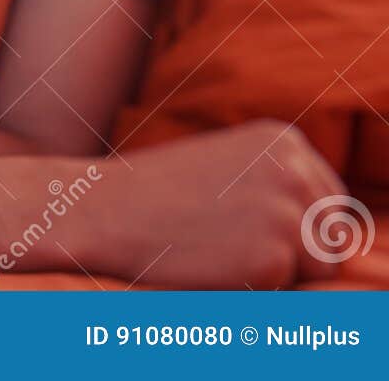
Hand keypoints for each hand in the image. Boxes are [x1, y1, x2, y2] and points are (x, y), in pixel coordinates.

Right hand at [82, 120, 350, 287]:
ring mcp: (286, 211)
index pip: (330, 203)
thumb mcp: (228, 168)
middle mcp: (295, 170)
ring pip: (320, 268)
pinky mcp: (273, 254)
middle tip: (228, 244)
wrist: (99, 210)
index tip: (251, 231)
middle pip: (332, 237)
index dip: (298, 230)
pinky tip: (211, 263)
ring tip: (220, 251)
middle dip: (295, 253)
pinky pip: (290, 290)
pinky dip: (256, 287)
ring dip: (279, 272)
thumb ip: (279, 185)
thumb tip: (330, 229)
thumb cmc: (157, 195)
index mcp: (284, 141)